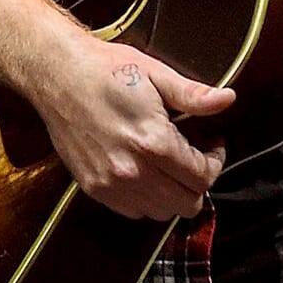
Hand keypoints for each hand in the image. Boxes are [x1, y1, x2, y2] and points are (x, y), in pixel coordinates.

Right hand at [29, 31, 233, 221]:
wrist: (55, 73)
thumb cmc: (104, 68)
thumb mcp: (155, 73)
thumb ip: (193, 95)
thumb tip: (227, 99)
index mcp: (152, 141)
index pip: (201, 177)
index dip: (215, 161)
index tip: (212, 144)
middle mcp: (132, 170)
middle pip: (186, 204)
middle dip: (199, 182)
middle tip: (196, 156)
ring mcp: (110, 183)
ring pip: (161, 213)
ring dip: (174, 194)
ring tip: (171, 164)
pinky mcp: (92, 187)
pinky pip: (132, 211)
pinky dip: (147, 199)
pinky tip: (146, 171)